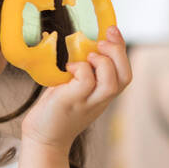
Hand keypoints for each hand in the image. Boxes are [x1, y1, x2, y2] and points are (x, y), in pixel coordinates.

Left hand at [21, 26, 132, 153]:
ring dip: (102, 63)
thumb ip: (79, 71)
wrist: (43, 137)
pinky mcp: (71, 102)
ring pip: (110, 82)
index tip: (112, 30)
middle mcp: (100, 100)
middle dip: (119, 52)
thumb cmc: (55, 110)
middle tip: (102, 40)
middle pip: (125, 76)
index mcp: (103, 94)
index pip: (125, 73)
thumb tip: (69, 41)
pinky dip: (80, 70)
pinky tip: (68, 68)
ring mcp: (88, 103)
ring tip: (87, 56)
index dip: (122, 49)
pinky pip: (86, 83)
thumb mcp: (72, 87)